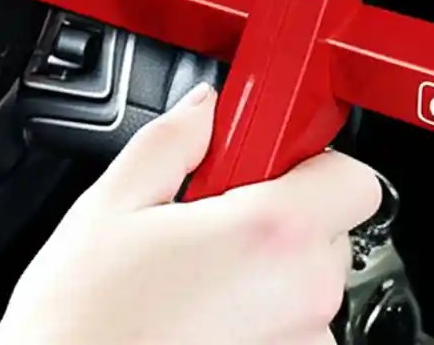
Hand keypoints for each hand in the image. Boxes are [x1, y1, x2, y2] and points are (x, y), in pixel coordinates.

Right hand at [0, 84, 381, 344]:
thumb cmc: (82, 320)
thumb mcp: (111, 205)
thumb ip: (171, 141)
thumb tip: (202, 111)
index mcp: (272, 234)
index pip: (352, 178)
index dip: (306, 162)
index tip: (263, 161)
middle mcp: (305, 296)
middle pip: (325, 230)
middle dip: (275, 217)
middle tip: (207, 222)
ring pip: (305, 284)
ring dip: (265, 274)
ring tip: (193, 279)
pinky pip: (289, 329)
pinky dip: (257, 319)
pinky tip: (198, 315)